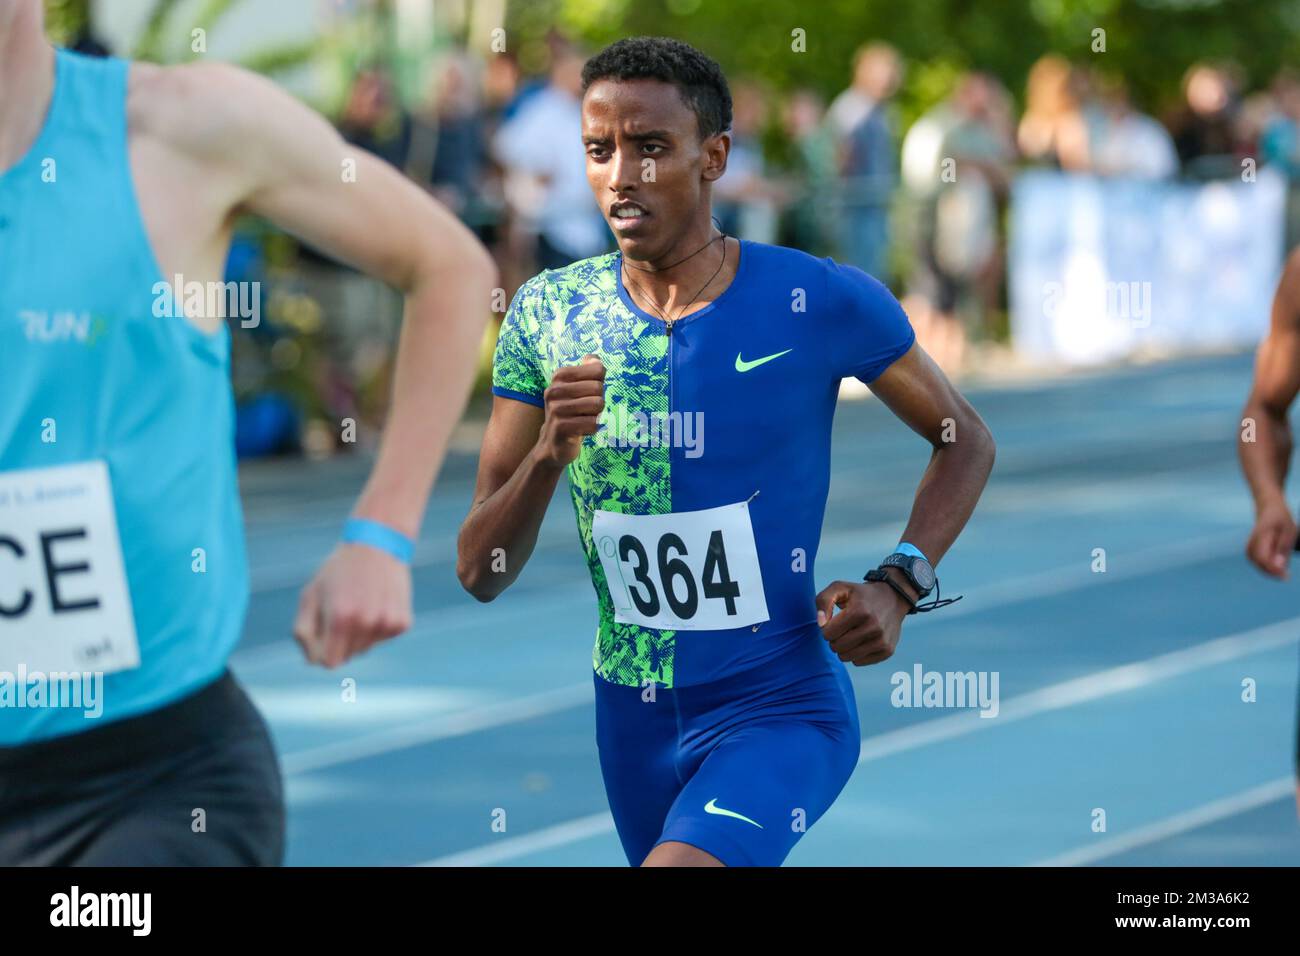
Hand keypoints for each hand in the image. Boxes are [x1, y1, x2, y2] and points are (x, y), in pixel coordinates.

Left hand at [293, 544, 412, 667]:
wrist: (378, 545)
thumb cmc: (338, 572)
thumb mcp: (310, 595)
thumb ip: (303, 632)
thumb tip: (313, 662)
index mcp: (340, 618)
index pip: (329, 663)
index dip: (323, 651)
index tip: (324, 633)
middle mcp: (366, 623)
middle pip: (348, 657)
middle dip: (341, 641)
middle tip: (344, 610)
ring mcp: (387, 623)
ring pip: (366, 648)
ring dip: (360, 634)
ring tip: (361, 604)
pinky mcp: (403, 622)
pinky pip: (383, 638)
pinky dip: (378, 627)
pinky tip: (377, 604)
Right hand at [536, 355, 604, 467]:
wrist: (554, 442)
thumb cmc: (572, 411)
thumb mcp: (578, 387)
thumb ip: (589, 370)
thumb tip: (595, 359)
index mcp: (559, 376)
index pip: (597, 369)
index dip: (599, 384)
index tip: (587, 394)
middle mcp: (554, 390)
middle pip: (599, 388)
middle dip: (598, 402)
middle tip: (585, 411)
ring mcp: (556, 409)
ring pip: (597, 405)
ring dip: (595, 416)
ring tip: (582, 419)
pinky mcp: (561, 427)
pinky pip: (593, 423)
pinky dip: (592, 429)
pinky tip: (580, 431)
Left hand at [815, 577, 910, 665]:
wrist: (893, 598)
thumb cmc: (860, 595)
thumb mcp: (840, 588)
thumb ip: (823, 601)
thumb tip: (821, 624)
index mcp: (860, 611)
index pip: (828, 633)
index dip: (826, 628)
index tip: (834, 621)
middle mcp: (874, 626)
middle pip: (837, 647)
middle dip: (834, 639)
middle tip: (841, 629)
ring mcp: (882, 640)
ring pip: (847, 657)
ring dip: (843, 648)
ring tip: (850, 635)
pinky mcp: (887, 650)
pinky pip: (859, 662)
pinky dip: (855, 654)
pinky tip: (861, 641)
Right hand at [1246, 500, 1295, 579]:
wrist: (1268, 507)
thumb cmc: (1281, 518)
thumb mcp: (1289, 530)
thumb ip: (1283, 548)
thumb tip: (1279, 567)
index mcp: (1261, 535)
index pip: (1262, 558)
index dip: (1273, 570)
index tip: (1285, 576)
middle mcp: (1252, 541)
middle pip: (1258, 563)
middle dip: (1271, 572)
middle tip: (1286, 576)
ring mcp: (1249, 544)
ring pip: (1256, 563)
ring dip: (1269, 570)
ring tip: (1282, 573)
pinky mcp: (1250, 547)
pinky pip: (1256, 560)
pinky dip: (1266, 566)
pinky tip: (1276, 567)